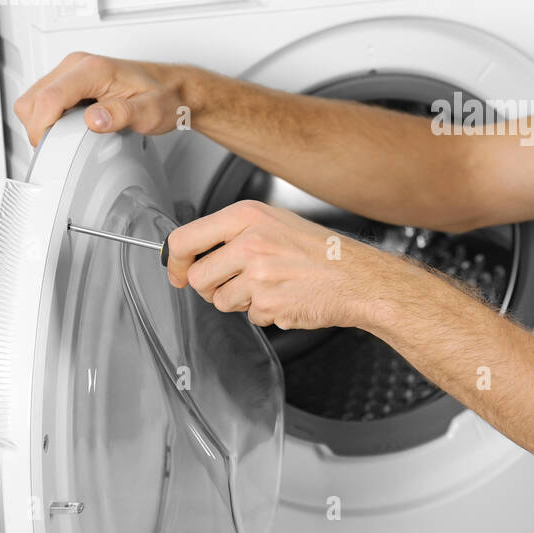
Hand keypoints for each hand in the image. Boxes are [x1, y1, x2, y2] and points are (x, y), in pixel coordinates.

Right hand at [13, 51, 192, 146]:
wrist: (174, 89)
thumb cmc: (164, 97)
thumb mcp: (150, 112)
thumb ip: (121, 115)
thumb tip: (93, 120)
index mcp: (93, 69)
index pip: (48, 98)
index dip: (43, 128)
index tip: (52, 148)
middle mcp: (77, 65)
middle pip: (31, 99)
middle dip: (39, 128)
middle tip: (60, 147)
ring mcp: (71, 71)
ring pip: (31, 99)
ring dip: (41, 123)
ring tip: (66, 137)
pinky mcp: (70, 80)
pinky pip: (42, 100)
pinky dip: (47, 118)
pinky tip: (68, 127)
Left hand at [164, 200, 411, 330]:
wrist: (358, 277)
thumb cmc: (323, 251)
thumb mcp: (276, 222)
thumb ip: (235, 232)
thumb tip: (196, 250)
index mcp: (247, 216)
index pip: (185, 238)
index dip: (174, 261)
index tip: (177, 271)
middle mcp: (249, 242)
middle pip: (197, 277)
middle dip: (210, 287)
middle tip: (233, 284)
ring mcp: (258, 274)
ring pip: (219, 301)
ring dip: (238, 302)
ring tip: (269, 287)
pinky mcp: (267, 303)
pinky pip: (248, 316)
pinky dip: (263, 313)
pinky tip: (285, 297)